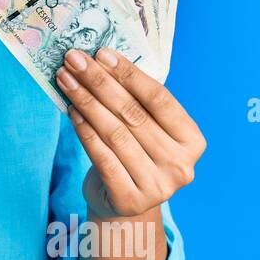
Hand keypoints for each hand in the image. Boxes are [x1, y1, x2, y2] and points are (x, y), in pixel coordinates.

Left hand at [55, 47, 205, 219]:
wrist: (125, 206)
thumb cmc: (135, 156)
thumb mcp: (147, 131)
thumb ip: (136, 102)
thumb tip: (100, 61)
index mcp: (192, 141)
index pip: (160, 99)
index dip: (129, 74)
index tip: (102, 53)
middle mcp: (181, 165)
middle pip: (133, 114)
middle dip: (99, 82)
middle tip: (74, 60)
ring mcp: (158, 186)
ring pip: (115, 133)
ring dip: (86, 101)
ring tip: (66, 80)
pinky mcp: (130, 200)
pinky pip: (102, 157)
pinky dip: (84, 131)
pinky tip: (71, 111)